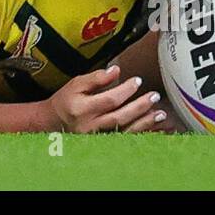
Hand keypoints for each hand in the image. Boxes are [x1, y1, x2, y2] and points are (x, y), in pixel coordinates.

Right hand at [45, 65, 169, 133]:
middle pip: (119, 117)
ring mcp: (97, 138)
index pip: (109, 100)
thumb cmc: (66, 101)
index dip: (125, 90)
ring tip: (160, 114)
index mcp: (82, 109)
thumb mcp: (76, 84)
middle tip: (154, 96)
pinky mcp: (103, 145)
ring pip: (124, 132)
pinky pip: (126, 141)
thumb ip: (96, 78)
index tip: (138, 81)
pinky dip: (141, 135)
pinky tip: (154, 129)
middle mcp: (90, 126)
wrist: (54, 123)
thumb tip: (116, 70)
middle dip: (140, 107)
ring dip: (145, 124)